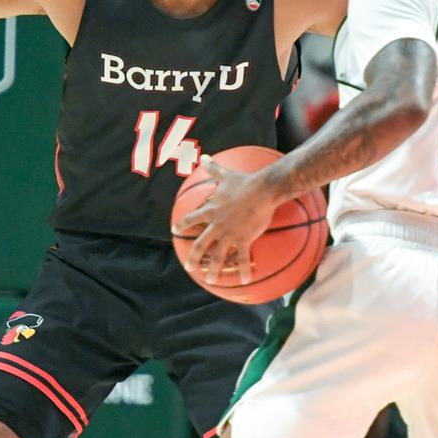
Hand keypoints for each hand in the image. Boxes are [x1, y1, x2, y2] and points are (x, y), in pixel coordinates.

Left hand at [174, 160, 278, 284]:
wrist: (262, 190)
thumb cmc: (244, 182)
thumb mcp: (226, 174)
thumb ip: (213, 168)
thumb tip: (204, 156)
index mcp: (211, 211)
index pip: (191, 219)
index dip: (182, 225)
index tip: (175, 230)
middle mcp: (217, 225)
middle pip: (200, 245)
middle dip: (193, 258)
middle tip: (189, 267)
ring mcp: (229, 234)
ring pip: (217, 256)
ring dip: (212, 270)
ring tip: (209, 280)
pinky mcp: (244, 239)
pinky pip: (242, 258)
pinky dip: (243, 271)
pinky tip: (245, 281)